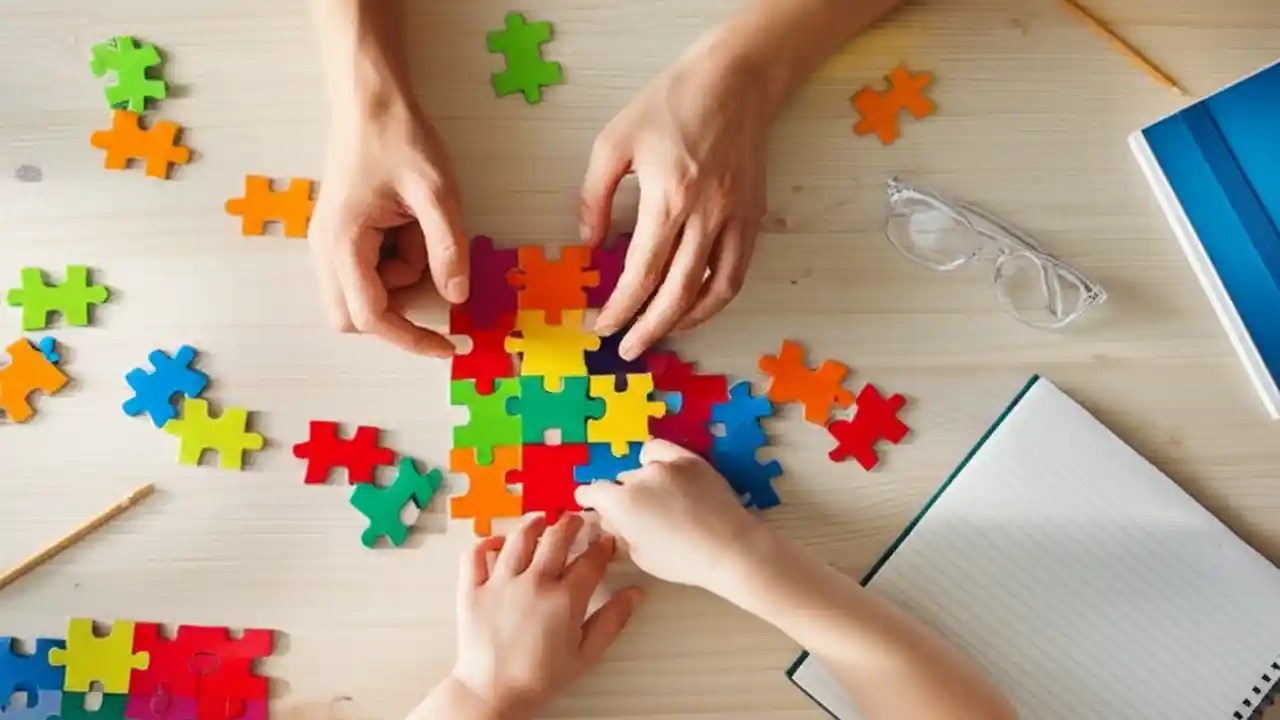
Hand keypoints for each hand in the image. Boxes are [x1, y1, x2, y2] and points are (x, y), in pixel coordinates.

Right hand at [309, 103, 468, 356]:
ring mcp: (328, 244)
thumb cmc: (399, 140)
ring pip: (362, 295)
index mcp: (343, 243)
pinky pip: (367, 271)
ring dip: (398, 279)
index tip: (448, 346)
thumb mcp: (437, 192)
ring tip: (416, 226)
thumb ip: (446, 247)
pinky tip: (405, 223)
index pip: (371, 317)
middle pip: (354, 318)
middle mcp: (325, 251)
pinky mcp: (340, 237)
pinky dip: (393, 262)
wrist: (370, 104)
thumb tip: (456, 296)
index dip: (411, 339)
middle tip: (433, 275)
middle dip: (397, 311)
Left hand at [449, 515, 642, 718]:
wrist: (493, 693)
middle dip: (571, 524)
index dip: (602, 546)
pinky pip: (476, 554)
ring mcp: (501, 583)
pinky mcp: (473, 589)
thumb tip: (634, 595)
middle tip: (577, 521)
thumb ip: (612, 620)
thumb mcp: (586, 654)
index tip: (606, 542)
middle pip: (556, 537)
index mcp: (564, 599)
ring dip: (534, 523)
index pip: (590, 560)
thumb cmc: (539, 678)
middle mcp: (533, 583)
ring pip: (519, 537)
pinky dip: (487, 542)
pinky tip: (498, 542)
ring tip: (542, 520)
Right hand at [575, 441, 766, 592]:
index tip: (590, 503)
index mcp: (621, 503)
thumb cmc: (682, 560)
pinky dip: (656, 459)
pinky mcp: (688, 458)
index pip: (591, 492)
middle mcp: (638, 477)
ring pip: (640, 468)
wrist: (730, 547)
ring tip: (662, 498)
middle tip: (640, 514)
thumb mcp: (640, 555)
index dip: (588, 499)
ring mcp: (665, 464)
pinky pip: (659, 451)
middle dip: (622, 496)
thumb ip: (621, 531)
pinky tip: (664, 472)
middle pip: (619, 482)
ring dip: (643, 481)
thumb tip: (613, 518)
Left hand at [580, 43, 771, 359]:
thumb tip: (590, 243)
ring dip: (688, 321)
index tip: (602, 325)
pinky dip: (716, 297)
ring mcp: (736, 218)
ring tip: (662, 332)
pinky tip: (696, 304)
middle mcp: (707, 215)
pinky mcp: (753, 217)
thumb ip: (594, 197)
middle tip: (628, 349)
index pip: (643, 272)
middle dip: (651, 328)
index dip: (621, 307)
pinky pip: (737, 272)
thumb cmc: (670, 104)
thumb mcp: (613, 142)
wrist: (734, 80)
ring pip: (716, 291)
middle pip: (679, 293)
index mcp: (669, 198)